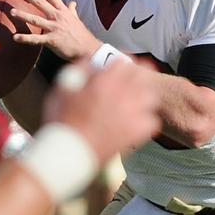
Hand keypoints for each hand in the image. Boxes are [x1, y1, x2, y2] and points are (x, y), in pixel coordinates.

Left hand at [11, 0, 102, 60]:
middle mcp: (57, 17)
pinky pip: (35, 39)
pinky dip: (25, 38)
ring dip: (23, 15)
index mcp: (63, 11)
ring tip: (12, 11)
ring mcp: (54, 28)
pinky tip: (15, 37)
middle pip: (40, 3)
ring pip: (35, 20)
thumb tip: (73, 2)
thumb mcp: (77, 19)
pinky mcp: (52, 40)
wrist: (88, 49)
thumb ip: (72, 10)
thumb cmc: (82, 35)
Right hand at [42, 61, 160, 163]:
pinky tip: (134, 121)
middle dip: (135, 75)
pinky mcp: (138, 132)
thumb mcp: (63, 88)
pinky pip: (152, 120)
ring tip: (133, 101)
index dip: (118, 65)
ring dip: (143, 96)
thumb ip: (79, 69)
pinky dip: (145, 119)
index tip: (115, 70)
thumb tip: (91, 61)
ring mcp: (134, 113)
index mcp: (105, 80)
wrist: (69, 154)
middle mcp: (124, 93)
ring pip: (151, 96)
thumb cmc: (62, 120)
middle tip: (127, 82)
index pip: (124, 61)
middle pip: (143, 73)